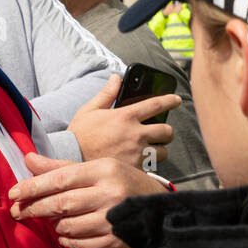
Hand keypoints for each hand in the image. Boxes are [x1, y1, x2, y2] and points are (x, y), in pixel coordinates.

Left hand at [9, 152, 167, 247]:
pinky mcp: (116, 241)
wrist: (161, 210)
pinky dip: (68, 241)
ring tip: (53, 221)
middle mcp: (110, 193)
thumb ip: (61, 167)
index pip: (60, 178)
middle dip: (34, 209)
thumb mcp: (98, 169)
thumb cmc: (124, 185)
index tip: (13, 193)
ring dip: (55, 226)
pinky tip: (67, 235)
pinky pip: (79, 245)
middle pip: (61, 203)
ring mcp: (113, 219)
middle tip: (17, 212)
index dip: (33, 187)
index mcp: (104, 170)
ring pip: (67, 226)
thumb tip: (28, 159)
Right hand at [67, 74, 181, 167]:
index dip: (170, 101)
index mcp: (126, 116)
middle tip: (160, 134)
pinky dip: (148, 166)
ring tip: (150, 151)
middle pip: (167, 131)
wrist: (70, 160)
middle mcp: (136, 134)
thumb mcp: (90, 110)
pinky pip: (152, 167)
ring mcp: (137, 153)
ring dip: (159, 151)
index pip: (157, 105)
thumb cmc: (79, 135)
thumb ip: (107, 93)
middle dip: (166, 133)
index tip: (177, 100)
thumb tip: (116, 77)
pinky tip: (140, 164)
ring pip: (163, 152)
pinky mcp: (135, 169)